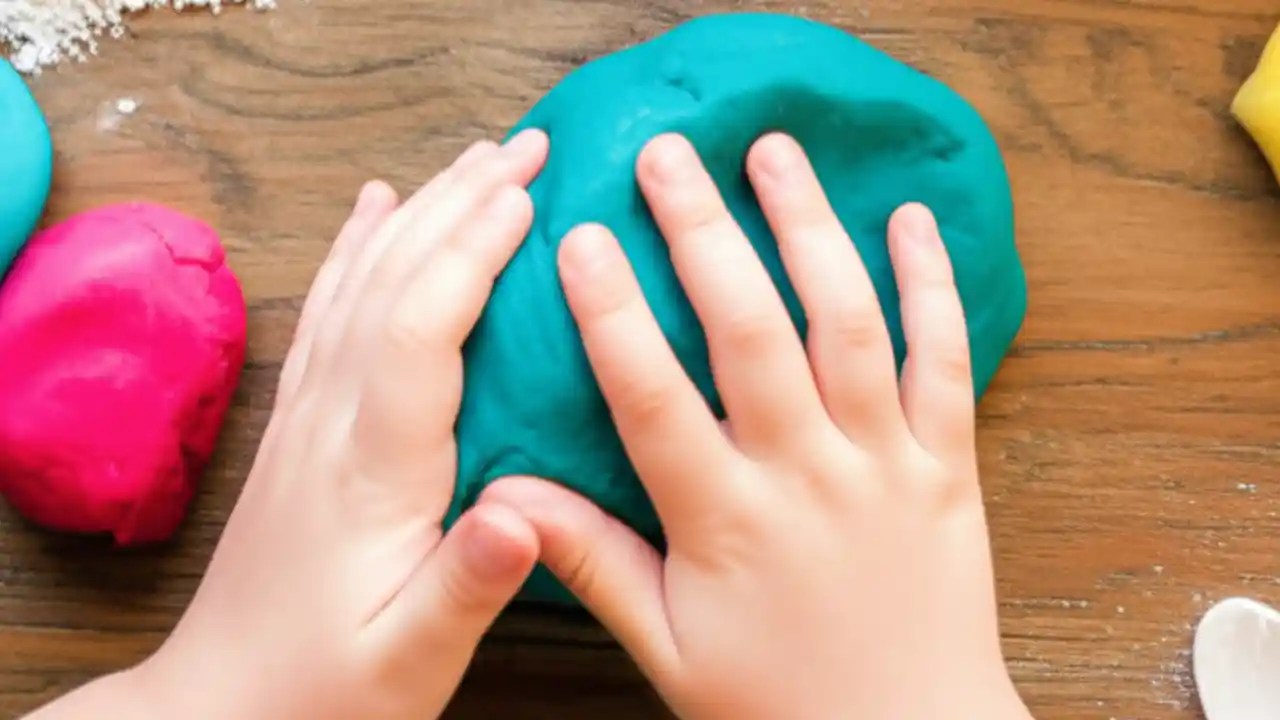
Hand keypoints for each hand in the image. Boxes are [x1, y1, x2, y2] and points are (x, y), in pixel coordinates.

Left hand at [26, 130, 549, 719]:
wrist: (221, 705)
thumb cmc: (324, 688)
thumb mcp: (410, 659)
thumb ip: (467, 584)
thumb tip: (523, 514)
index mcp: (372, 470)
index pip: (419, 329)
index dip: (472, 252)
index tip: (527, 196)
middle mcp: (332, 422)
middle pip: (390, 281)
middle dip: (458, 203)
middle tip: (527, 147)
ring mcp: (308, 416)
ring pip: (360, 283)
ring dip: (418, 210)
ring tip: (472, 158)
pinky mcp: (303, 426)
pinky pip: (330, 312)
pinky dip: (357, 248)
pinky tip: (375, 209)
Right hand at [485, 133, 1030, 719]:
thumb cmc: (780, 705)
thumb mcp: (669, 648)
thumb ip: (594, 563)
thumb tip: (512, 497)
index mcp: (726, 520)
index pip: (654, 397)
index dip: (612, 312)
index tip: (578, 238)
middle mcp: (807, 474)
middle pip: (751, 331)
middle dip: (703, 232)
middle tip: (667, 154)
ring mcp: (885, 462)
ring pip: (848, 323)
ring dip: (809, 229)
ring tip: (774, 154)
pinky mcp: (948, 464)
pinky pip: (947, 360)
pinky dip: (932, 285)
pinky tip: (911, 221)